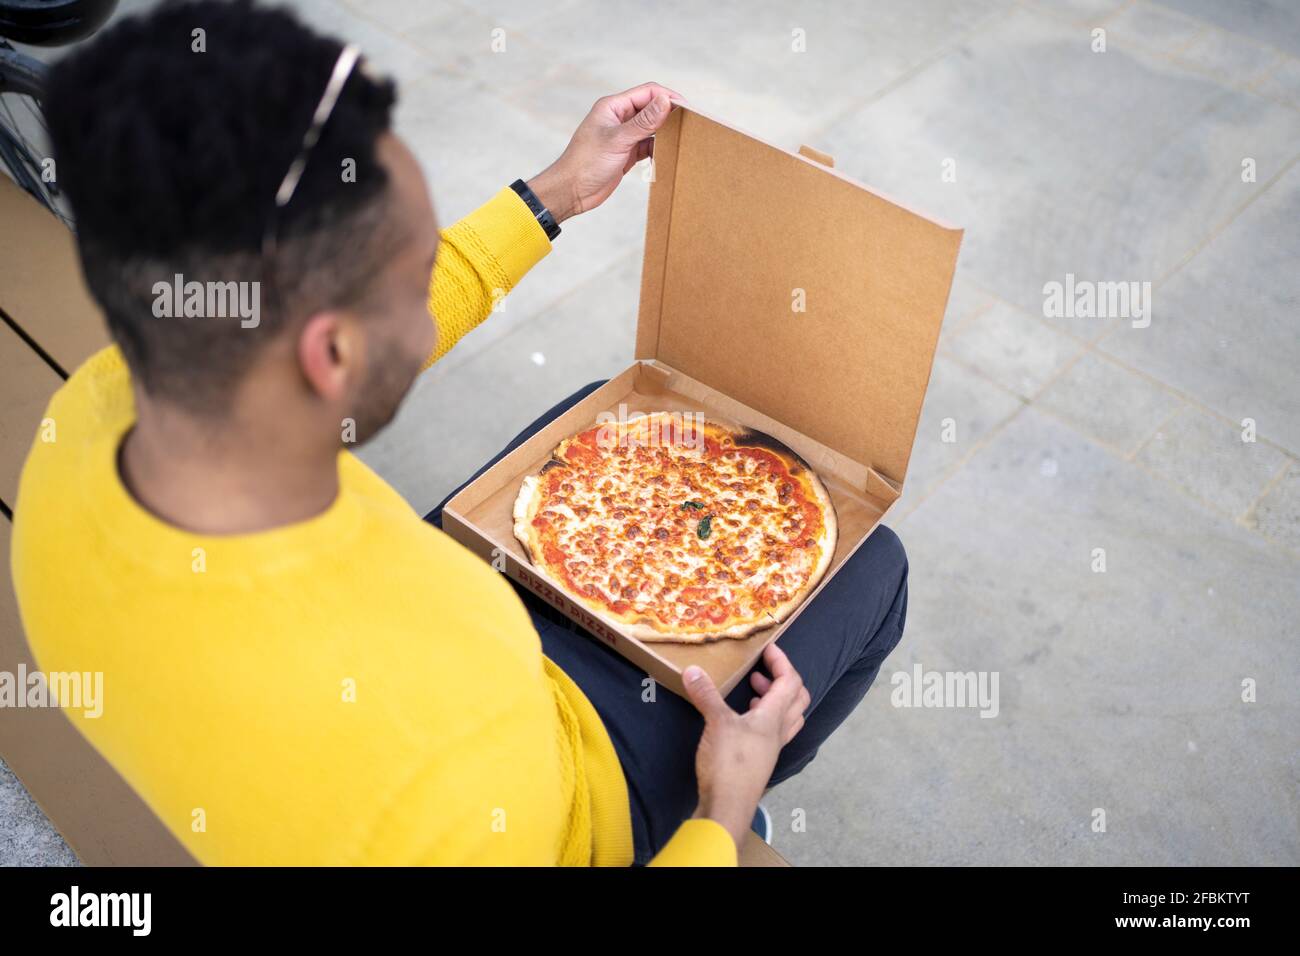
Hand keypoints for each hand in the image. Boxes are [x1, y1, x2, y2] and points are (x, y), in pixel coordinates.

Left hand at [526, 81, 682, 222]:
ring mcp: (624, 136)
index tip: (687, 108)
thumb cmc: (585, 163)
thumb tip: (666, 100)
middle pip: (652, 109)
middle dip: (669, 115)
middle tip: (689, 124)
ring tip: (681, 140)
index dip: (668, 97)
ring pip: (652, 128)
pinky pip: (648, 146)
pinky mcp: (626, 153)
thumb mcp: (617, 140)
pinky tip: (665, 156)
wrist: (570, 192)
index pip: (648, 93)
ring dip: (664, 133)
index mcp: (613, 107)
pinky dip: (658, 150)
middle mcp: (619, 118)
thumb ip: (643, 121)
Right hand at [681, 643, 810, 849]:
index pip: (790, 682)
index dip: (782, 662)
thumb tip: (692, 670)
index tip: (768, 649)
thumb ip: (706, 695)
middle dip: (782, 681)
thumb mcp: (716, 724)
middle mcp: (778, 732)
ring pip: (787, 718)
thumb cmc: (729, 764)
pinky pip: (772, 733)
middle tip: (759, 673)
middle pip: (797, 700)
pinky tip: (742, 722)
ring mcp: (770, 749)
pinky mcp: (759, 762)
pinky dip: (763, 719)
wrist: (727, 808)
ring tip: (752, 694)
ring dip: (775, 701)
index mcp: (773, 718)